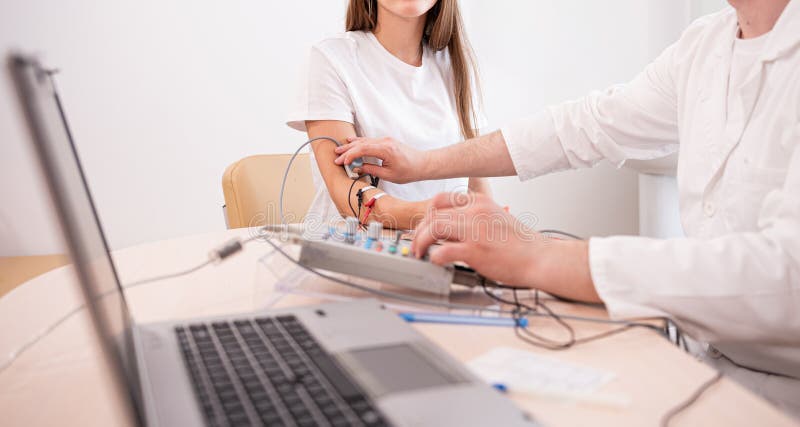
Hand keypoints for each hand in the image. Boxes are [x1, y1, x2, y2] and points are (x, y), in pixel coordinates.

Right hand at [334, 137, 425, 183]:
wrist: (422, 164)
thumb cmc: (409, 171)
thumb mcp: (389, 175)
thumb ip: (371, 170)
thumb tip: (358, 168)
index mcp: (385, 149)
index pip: (362, 149)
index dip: (350, 156)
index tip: (343, 162)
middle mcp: (385, 142)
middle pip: (361, 143)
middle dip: (347, 150)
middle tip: (336, 155)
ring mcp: (385, 140)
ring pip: (364, 140)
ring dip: (352, 146)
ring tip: (340, 150)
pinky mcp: (386, 142)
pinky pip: (369, 141)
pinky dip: (359, 143)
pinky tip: (352, 143)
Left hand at [412, 192, 599, 301]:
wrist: (540, 258)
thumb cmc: (521, 243)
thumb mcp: (496, 217)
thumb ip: (474, 218)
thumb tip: (449, 228)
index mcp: (479, 202)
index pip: (440, 199)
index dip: (427, 214)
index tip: (424, 226)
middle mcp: (475, 212)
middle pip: (433, 214)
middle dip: (419, 230)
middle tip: (416, 244)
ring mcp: (475, 230)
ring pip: (433, 228)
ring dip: (421, 241)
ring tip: (420, 253)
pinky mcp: (476, 251)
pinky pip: (443, 250)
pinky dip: (434, 257)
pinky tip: (437, 261)